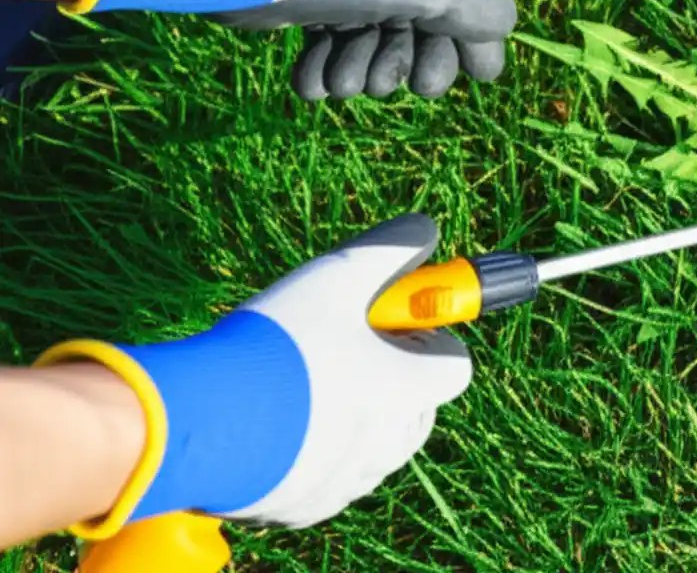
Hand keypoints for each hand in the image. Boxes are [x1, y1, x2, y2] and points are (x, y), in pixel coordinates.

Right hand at [35, 215, 471, 536]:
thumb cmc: (276, 345)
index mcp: (408, 391)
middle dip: (389, 379)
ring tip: (291, 385)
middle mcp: (389, 445)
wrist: (197, 424)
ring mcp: (348, 481)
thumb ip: (390, 249)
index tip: (383, 323)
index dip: (424, 339)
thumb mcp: (337, 276)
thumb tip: (425, 230)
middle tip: (336, 351)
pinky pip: (326, 476)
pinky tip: (266, 423)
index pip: (456, 367)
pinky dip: (309, 452)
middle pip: (416, 408)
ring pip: (371, 446)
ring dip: (349, 417)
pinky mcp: (306, 508)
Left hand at [65, 0, 515, 99]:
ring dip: (355, 69)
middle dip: (398, 59)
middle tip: (384, 89)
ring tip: (334, 88)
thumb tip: (507, 26)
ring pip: (367, 31)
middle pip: (412, 16)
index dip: (465, 38)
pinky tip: (308, 84)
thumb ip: (462, 8)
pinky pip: (327, 33)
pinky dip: (322, 65)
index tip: (472, 79)